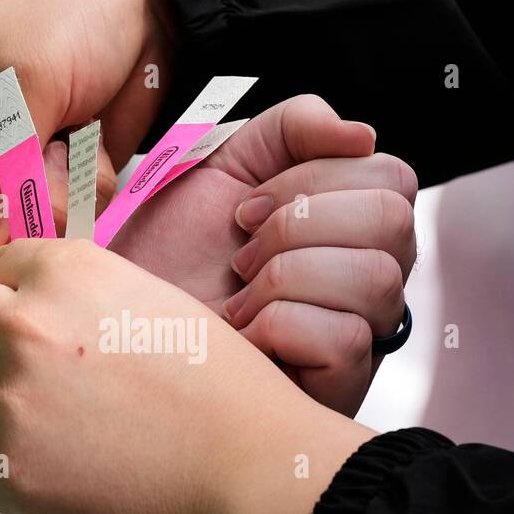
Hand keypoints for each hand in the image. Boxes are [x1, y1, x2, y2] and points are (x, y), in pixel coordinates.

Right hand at [0, 0, 175, 273]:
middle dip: (30, 213)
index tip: (24, 232)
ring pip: (31, 238)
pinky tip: (93, 137)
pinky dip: (89, 186)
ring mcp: (6, 177)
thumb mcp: (25, 86)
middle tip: (57, 154)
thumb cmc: (68, 17)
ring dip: (67, 194)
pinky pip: (70, 223)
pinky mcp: (51, 183)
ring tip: (75, 133)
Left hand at [0, 240, 373, 513]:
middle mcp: (21, 327)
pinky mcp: (7, 473)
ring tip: (64, 432)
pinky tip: (77, 473)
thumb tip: (17, 307)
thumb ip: (71, 294)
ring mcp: (7, 403)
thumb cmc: (220, 387)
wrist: (248, 470)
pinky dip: (18, 473)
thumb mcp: (146, 300)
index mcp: (61, 272)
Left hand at [111, 95, 417, 414]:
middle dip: (296, 225)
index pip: (392, 177)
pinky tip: (244, 338)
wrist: (120, 322)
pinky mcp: (340, 386)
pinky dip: (279, 324)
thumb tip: (363, 134)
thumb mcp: (227, 164)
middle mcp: (373, 279)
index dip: (313, 179)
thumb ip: (293, 126)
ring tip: (239, 298)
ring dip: (285, 275)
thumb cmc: (175, 253)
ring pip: (376, 278)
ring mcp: (365, 337)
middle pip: (392, 221)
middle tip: (239, 255)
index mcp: (357, 225)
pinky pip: (346, 337)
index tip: (242, 211)